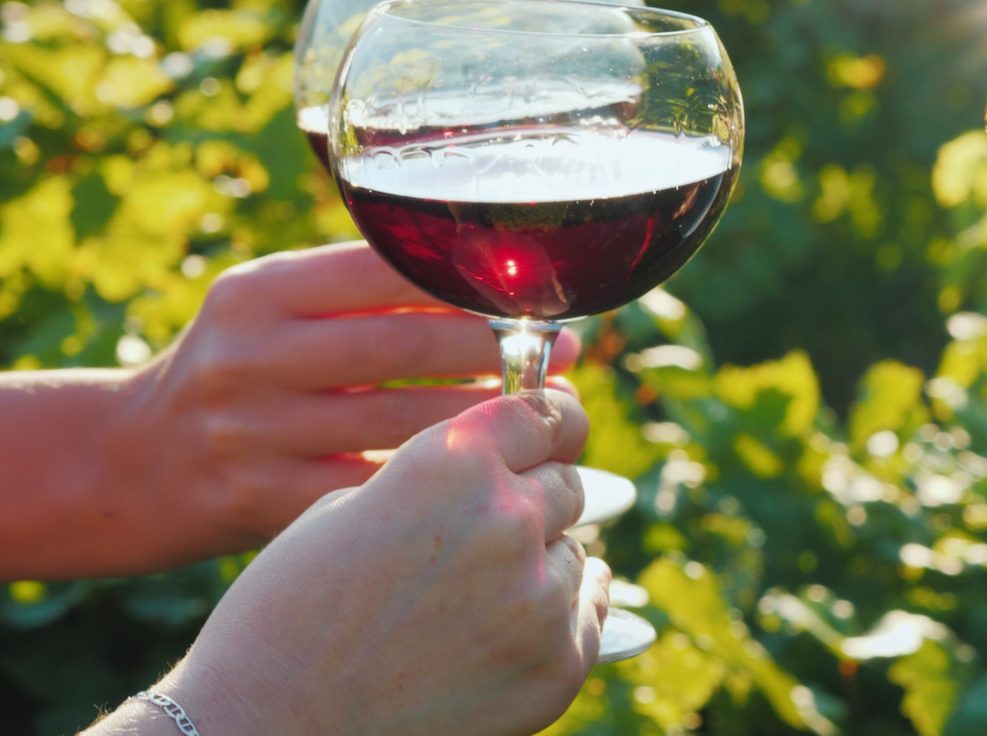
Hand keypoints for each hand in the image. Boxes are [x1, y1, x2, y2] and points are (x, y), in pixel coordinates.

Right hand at [111, 242, 581, 566]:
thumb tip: (488, 268)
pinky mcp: (265, 500)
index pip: (381, 271)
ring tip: (548, 409)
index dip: (467, 282)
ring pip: (400, 423)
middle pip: (402, 347)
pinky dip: (441, 478)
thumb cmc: (237, 369)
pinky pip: (377, 487)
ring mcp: (255, 433)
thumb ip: (357, 287)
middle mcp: (252, 357)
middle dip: (494, 349)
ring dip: (487, 418)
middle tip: (564, 350)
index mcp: (259, 293)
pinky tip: (492, 469)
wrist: (129, 463)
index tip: (534, 289)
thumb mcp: (269, 308)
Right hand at [152, 391, 606, 735]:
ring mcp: (538, 597)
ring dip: (536, 562)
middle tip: (483, 531)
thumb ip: (436, 477)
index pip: (542, 415)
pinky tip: (515, 622)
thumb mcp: (346, 508)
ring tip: (467, 598)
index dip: (546, 420)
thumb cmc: (285, 615)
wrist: (267, 730)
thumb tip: (501, 463)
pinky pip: (586, 613)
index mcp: (451, 463)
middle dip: (530, 497)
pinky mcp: (558, 665)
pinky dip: (557, 614)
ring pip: (573, 551)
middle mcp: (506, 519)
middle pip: (564, 482)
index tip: (552, 427)